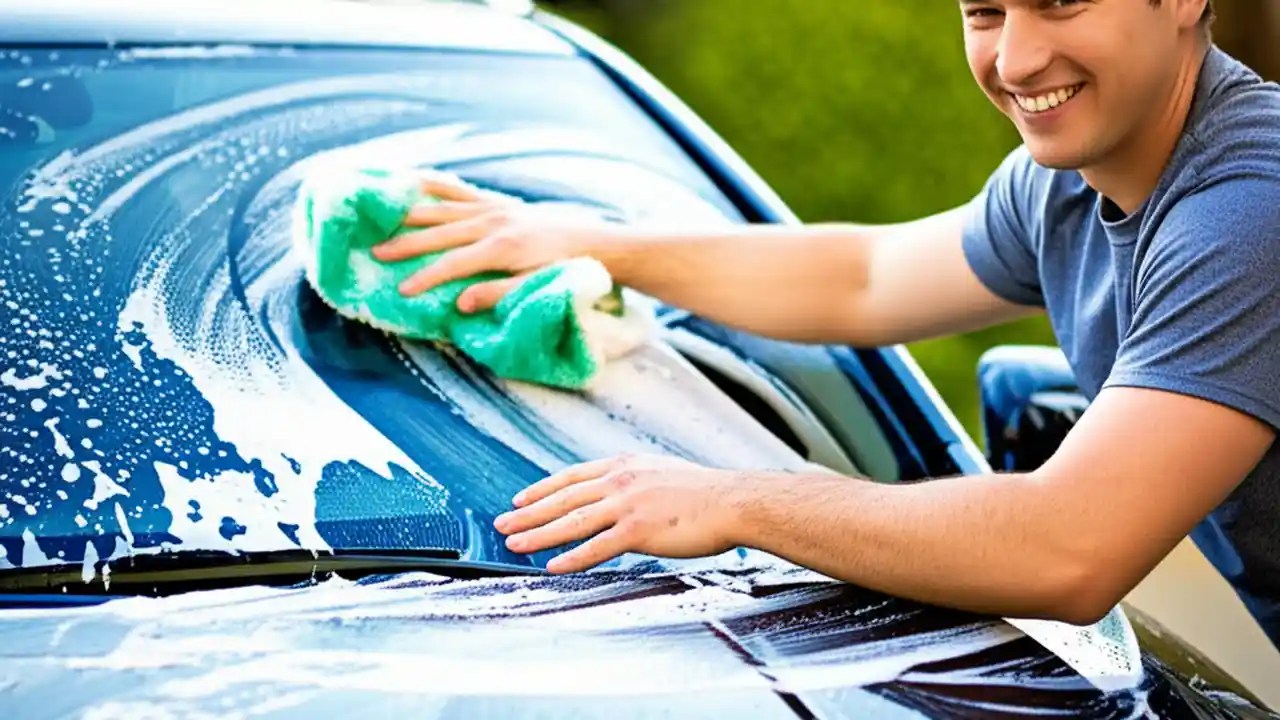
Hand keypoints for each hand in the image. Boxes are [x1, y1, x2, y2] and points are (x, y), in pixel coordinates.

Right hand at [371, 175, 616, 310]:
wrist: (590, 240)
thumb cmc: (563, 269)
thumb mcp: (535, 288)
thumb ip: (497, 294)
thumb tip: (461, 304)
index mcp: (501, 248)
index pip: (454, 264)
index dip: (426, 277)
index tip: (401, 290)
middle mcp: (493, 222)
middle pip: (440, 232)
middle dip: (406, 243)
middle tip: (374, 252)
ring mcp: (493, 207)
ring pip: (443, 208)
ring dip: (411, 215)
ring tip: (382, 223)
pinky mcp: (496, 201)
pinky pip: (459, 189)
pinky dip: (435, 185)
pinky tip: (412, 180)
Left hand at [493, 453, 746, 572]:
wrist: (733, 500)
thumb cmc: (704, 492)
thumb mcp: (661, 472)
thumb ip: (634, 481)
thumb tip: (618, 492)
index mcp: (624, 465)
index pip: (571, 477)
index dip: (542, 489)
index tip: (520, 500)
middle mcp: (620, 480)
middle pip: (563, 498)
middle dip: (528, 513)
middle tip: (502, 524)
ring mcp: (628, 504)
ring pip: (572, 521)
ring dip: (538, 534)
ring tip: (513, 545)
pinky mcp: (639, 530)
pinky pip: (596, 547)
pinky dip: (571, 557)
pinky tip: (552, 566)